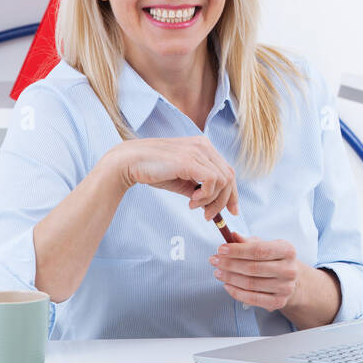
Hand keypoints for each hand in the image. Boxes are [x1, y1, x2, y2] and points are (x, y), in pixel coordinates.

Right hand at [104, 136, 238, 220]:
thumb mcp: (182, 181)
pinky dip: (206, 195)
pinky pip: (212, 180)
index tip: (231, 212)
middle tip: (208, 216)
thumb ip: (198, 189)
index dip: (232, 193)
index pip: (228, 171)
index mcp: (204, 148)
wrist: (130, 162)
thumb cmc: (154, 171)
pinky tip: (191, 201)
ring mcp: (198, 151)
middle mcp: (204, 146)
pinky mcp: (190, 160)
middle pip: (229, 177)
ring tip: (193, 206)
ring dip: (211, 200)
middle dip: (223, 201)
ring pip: (223, 180)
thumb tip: (213, 205)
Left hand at [210, 237, 299, 310]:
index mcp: (288, 251)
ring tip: (218, 272)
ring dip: (229, 278)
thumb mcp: (265, 246)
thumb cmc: (274, 259)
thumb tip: (233, 235)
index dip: (237, 250)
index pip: (259, 250)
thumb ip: (248, 241)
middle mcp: (289, 270)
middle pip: (253, 268)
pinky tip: (226, 285)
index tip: (221, 249)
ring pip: (250, 284)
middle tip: (215, 260)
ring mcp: (285, 288)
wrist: (291, 280)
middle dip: (229, 264)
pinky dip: (236, 292)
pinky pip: (252, 299)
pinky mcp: (278, 302)